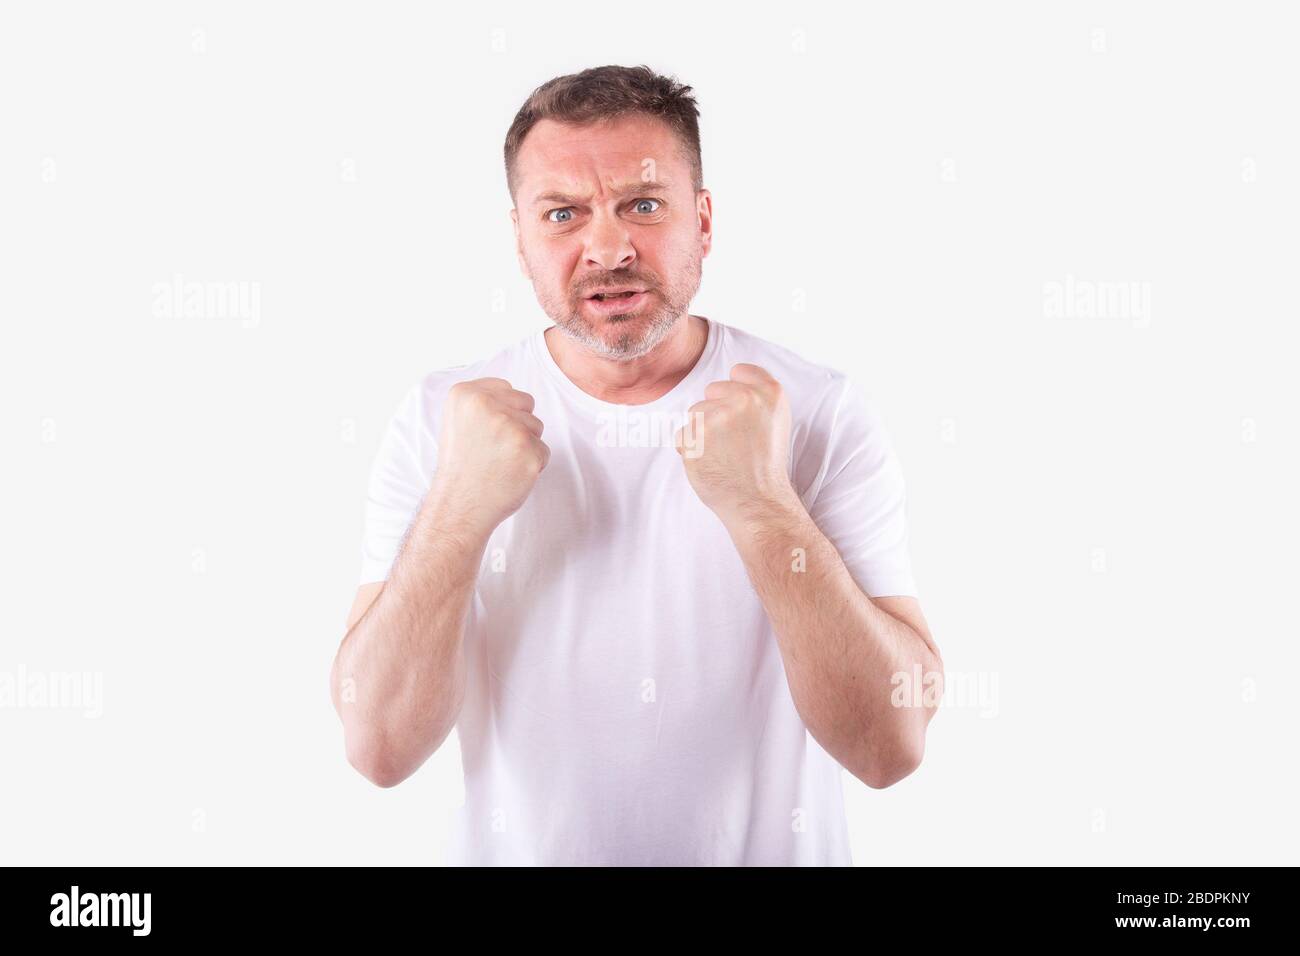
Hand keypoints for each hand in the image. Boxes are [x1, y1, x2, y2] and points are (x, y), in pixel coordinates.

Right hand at [426, 377, 548, 535]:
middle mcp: (486, 406)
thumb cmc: (462, 465)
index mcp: (465, 394)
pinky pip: (544, 451)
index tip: (484, 433)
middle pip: (526, 403)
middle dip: (518, 425)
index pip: (507, 388)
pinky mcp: (528, 452)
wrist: (459, 506)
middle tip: (493, 449)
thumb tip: (514, 392)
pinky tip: (510, 474)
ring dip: (525, 445)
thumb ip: (484, 400)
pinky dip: (533, 465)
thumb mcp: (458, 420)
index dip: (502, 412)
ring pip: (537, 427)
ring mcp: (508, 428)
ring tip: (500, 462)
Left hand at [674, 363, 796, 522]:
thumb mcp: (775, 420)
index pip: (739, 371)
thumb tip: (731, 377)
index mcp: (770, 392)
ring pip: (695, 414)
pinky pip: (682, 435)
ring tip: (723, 454)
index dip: (735, 393)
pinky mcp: (695, 436)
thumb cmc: (765, 464)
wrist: (758, 502)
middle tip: (734, 441)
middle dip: (716, 412)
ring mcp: (718, 417)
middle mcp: (745, 399)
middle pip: (712, 391)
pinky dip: (690, 450)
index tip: (742, 414)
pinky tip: (710, 463)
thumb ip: (756, 396)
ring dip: (702, 432)